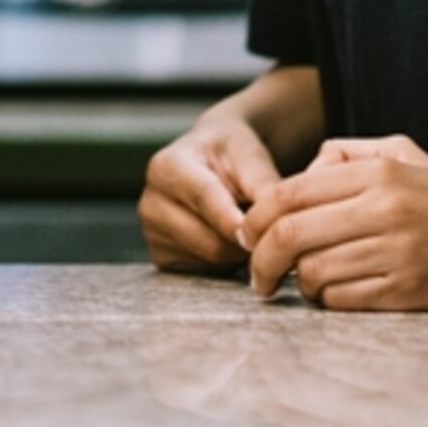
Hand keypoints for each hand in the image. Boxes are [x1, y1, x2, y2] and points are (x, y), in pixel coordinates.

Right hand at [141, 112, 282, 274]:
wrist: (208, 160)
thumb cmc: (230, 154)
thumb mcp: (250, 156)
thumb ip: (264, 187)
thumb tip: (276, 224)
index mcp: (168, 166)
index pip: (204, 198)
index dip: (233, 220)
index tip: (257, 237)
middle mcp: (151, 201)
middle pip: (210, 240)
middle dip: (244, 239)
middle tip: (265, 226)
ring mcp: (152, 232)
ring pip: (210, 258)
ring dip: (236, 251)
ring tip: (243, 226)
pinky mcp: (160, 256)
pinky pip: (202, 272)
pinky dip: (222, 262)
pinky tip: (225, 238)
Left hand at [239, 135, 427, 309]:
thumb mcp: (401, 153)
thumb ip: (344, 154)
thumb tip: (296, 177)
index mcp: (376, 173)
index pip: (288, 194)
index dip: (256, 219)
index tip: (248, 236)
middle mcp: (384, 210)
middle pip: (291, 236)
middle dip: (260, 260)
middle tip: (257, 275)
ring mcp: (397, 254)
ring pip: (313, 273)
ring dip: (297, 284)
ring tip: (304, 283)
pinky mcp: (409, 293)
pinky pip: (343, 300)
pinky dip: (327, 301)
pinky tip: (333, 295)